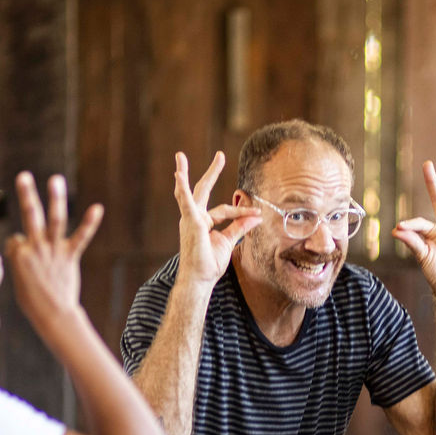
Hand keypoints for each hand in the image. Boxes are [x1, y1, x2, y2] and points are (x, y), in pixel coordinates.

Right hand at [5, 172, 102, 324]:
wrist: (53, 315)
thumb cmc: (33, 301)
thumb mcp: (18, 279)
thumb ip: (19, 258)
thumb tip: (21, 243)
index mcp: (17, 255)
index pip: (15, 239)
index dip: (19, 250)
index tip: (25, 266)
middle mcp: (34, 249)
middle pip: (29, 217)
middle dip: (26, 195)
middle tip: (24, 175)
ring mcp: (53, 251)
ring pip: (54, 220)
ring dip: (55, 198)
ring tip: (56, 179)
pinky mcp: (70, 256)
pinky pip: (81, 237)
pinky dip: (90, 223)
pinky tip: (97, 208)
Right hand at [173, 151, 260, 286]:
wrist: (200, 279)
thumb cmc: (210, 264)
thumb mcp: (229, 242)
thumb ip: (240, 227)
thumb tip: (256, 218)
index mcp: (204, 222)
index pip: (225, 210)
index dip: (242, 211)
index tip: (257, 214)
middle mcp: (194, 217)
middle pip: (203, 190)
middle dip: (212, 173)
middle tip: (220, 155)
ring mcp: (190, 219)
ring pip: (189, 192)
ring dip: (184, 173)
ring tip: (180, 157)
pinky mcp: (190, 222)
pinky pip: (185, 203)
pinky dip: (182, 189)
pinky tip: (178, 176)